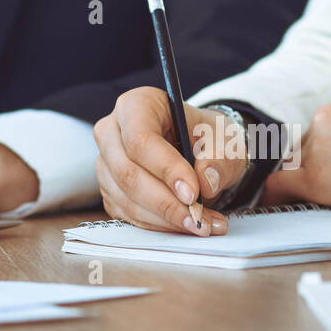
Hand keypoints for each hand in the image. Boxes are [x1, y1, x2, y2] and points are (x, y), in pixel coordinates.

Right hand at [93, 86, 239, 235]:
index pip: (140, 140)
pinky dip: (159, 225)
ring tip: (202, 224)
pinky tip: (186, 225)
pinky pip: (129, 215)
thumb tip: (206, 182)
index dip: (166, 169)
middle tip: (199, 218)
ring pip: (127, 199)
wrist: (200, 147)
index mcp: (136, 105)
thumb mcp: (223, 139)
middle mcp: (112, 132)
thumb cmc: (206, 135)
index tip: (193, 193)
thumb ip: (219, 158)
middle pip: (128, 173)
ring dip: (166, 219)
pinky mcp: (110, 190)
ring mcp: (107, 163)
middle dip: (166, 202)